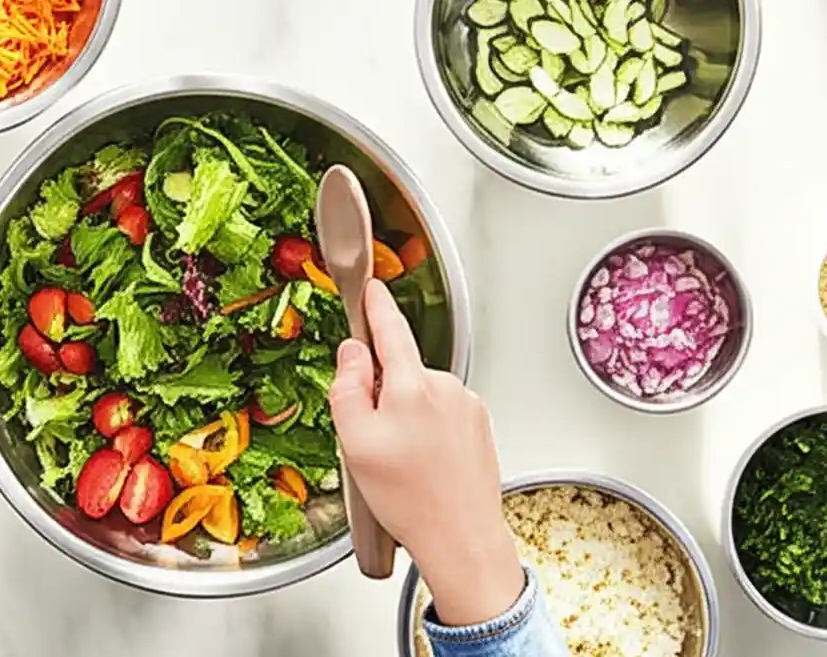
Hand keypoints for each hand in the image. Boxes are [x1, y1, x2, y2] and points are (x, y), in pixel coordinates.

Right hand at [329, 281, 522, 626]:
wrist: (461, 538)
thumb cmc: (409, 499)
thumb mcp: (355, 442)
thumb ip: (347, 388)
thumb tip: (353, 354)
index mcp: (412, 385)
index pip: (391, 330)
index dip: (377, 306)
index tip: (372, 289)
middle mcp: (446, 388)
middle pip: (401, 371)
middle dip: (382, 394)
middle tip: (373, 441)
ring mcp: (466, 407)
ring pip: (420, 397)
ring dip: (405, 418)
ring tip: (401, 465)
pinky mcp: (479, 427)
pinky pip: (441, 416)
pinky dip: (426, 433)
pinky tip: (422, 468)